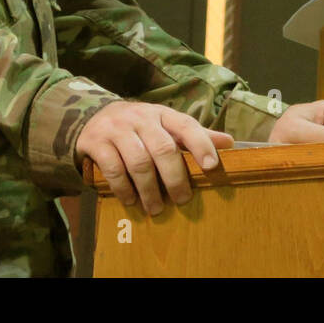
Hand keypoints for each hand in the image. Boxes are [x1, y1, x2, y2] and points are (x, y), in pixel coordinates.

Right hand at [75, 101, 232, 215]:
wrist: (93, 117)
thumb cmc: (139, 127)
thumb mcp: (165, 126)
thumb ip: (194, 135)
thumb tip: (230, 143)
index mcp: (162, 114)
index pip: (186, 125)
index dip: (200, 144)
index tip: (211, 166)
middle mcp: (141, 118)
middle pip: (163, 148)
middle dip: (175, 178)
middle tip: (183, 200)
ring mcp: (117, 129)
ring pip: (138, 161)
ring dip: (149, 189)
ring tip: (156, 208)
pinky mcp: (96, 142)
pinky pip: (113, 168)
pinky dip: (124, 188)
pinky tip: (131, 200)